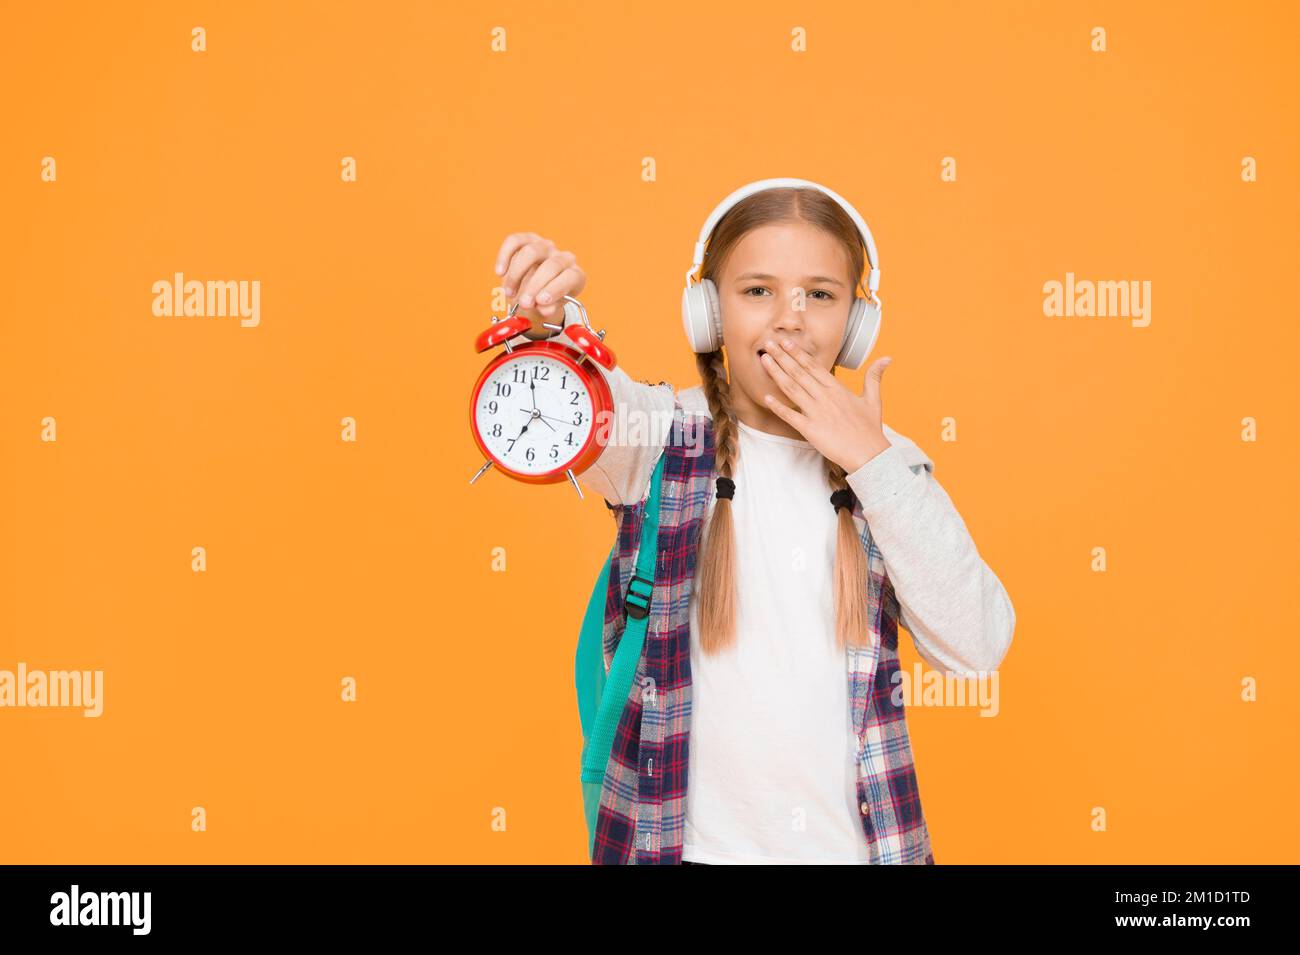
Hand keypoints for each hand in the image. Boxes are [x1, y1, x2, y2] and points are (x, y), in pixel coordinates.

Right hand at [493, 232, 586, 338]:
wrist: (535, 290)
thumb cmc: (545, 300)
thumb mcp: (549, 308)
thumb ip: (549, 308)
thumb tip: (544, 309)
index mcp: (574, 275)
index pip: (570, 277)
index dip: (556, 289)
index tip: (541, 302)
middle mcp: (563, 258)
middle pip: (551, 266)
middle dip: (535, 286)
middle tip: (524, 303)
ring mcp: (546, 246)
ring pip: (531, 252)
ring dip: (517, 275)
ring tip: (509, 294)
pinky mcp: (528, 239)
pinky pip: (515, 241)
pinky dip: (505, 256)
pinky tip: (500, 272)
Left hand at [758, 336, 892, 473]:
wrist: (870, 455)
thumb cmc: (870, 429)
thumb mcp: (874, 400)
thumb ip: (874, 377)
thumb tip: (887, 358)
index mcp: (838, 389)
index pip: (813, 366)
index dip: (798, 353)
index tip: (786, 342)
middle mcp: (825, 397)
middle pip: (799, 373)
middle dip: (782, 357)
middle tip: (768, 343)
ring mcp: (817, 413)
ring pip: (792, 389)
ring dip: (776, 373)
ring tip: (764, 360)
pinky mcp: (811, 430)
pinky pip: (790, 416)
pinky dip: (778, 407)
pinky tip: (765, 397)